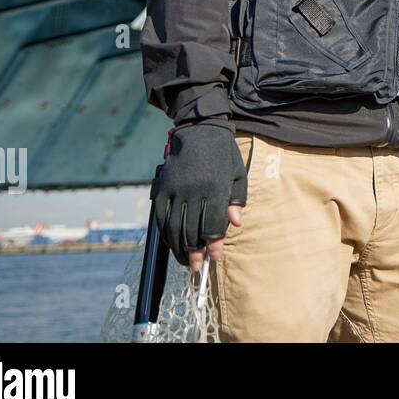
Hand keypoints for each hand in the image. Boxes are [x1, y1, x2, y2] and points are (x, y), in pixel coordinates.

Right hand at [152, 119, 246, 267]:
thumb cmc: (223, 156)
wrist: (199, 131)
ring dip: (179, 247)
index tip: (214, 257)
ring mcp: (176, 189)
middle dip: (195, 252)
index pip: (213, 223)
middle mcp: (194, 190)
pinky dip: (166, 234)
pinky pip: (161, 217)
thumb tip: (236, 224)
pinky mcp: (162, 188)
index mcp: (215, 187)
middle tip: (197, 267)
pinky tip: (172, 244)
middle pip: (192, 229)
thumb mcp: (237, 175)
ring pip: (175, 227)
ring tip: (185, 261)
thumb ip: (236, 200)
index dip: (214, 243)